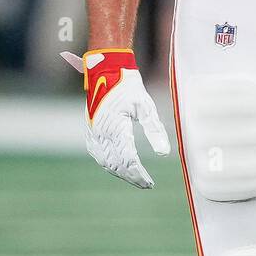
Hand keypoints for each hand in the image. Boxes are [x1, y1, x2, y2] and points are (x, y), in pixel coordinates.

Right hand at [62, 48, 169, 187]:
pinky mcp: (91, 131)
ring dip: (121, 173)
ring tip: (137, 179)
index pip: (128, 160)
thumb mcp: (145, 106)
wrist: (106, 71)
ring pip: (106, 162)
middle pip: (117, 165)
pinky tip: (121, 169)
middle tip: (147, 185)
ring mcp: (94, 133)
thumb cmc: (128, 87)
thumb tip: (164, 154)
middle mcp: (102, 133)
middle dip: (132, 177)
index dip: (139, 174)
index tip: (150, 183)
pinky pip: (99, 155)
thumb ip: (154, 130)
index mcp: (115, 127)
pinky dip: (110, 165)